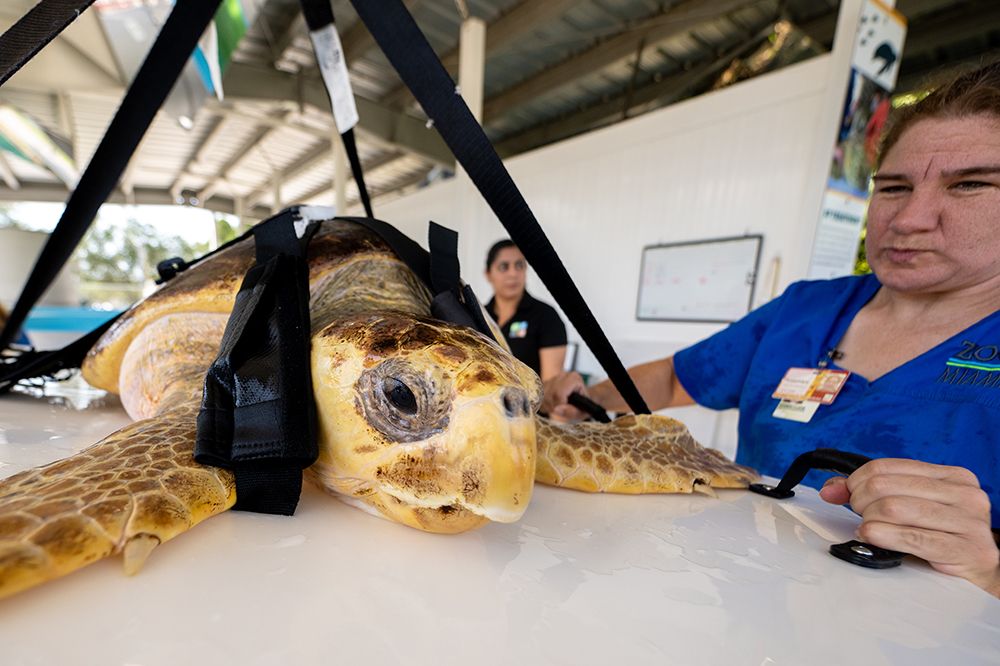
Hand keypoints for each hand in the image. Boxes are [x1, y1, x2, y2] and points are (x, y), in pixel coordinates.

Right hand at [541, 371, 587, 421]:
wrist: (582, 400)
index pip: (559, 393)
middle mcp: (562, 375)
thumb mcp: (582, 412)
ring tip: (557, 408)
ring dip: (547, 405)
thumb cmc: (583, 405)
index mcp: (574, 378)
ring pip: (542, 394)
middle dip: (552, 406)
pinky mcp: (545, 384)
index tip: (563, 411)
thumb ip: (571, 411)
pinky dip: (543, 404)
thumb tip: (556, 409)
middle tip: (560, 411)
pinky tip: (552, 405)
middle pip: (549, 393)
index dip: (559, 405)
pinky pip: (539, 396)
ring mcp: (552, 378)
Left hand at [819, 458, 999, 596]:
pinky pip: (912, 538)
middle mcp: (965, 494)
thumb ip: (873, 492)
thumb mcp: (912, 506)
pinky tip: (873, 537)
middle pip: (885, 486)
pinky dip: (883, 536)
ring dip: (869, 521)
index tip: (847, 494)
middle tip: (862, 516)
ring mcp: (969, 522)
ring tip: (869, 529)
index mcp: (952, 476)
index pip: (886, 467)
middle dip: (861, 502)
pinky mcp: (966, 550)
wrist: (980, 572)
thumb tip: (831, 489)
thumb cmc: (942, 537)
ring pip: (894, 508)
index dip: (856, 481)